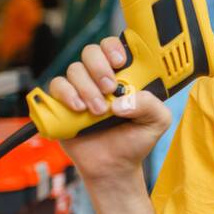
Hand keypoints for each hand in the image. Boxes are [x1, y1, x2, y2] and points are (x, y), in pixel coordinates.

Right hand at [47, 36, 171, 182]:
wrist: (113, 166)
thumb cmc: (134, 140)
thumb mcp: (156, 122)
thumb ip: (150, 104)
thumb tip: (121, 102)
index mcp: (123, 76)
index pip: (114, 47)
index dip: (113, 48)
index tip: (120, 63)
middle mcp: (99, 78)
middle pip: (91, 52)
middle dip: (99, 67)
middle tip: (109, 88)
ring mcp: (80, 89)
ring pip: (75, 69)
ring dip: (87, 87)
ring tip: (98, 111)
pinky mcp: (62, 103)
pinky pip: (57, 86)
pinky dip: (66, 94)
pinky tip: (78, 109)